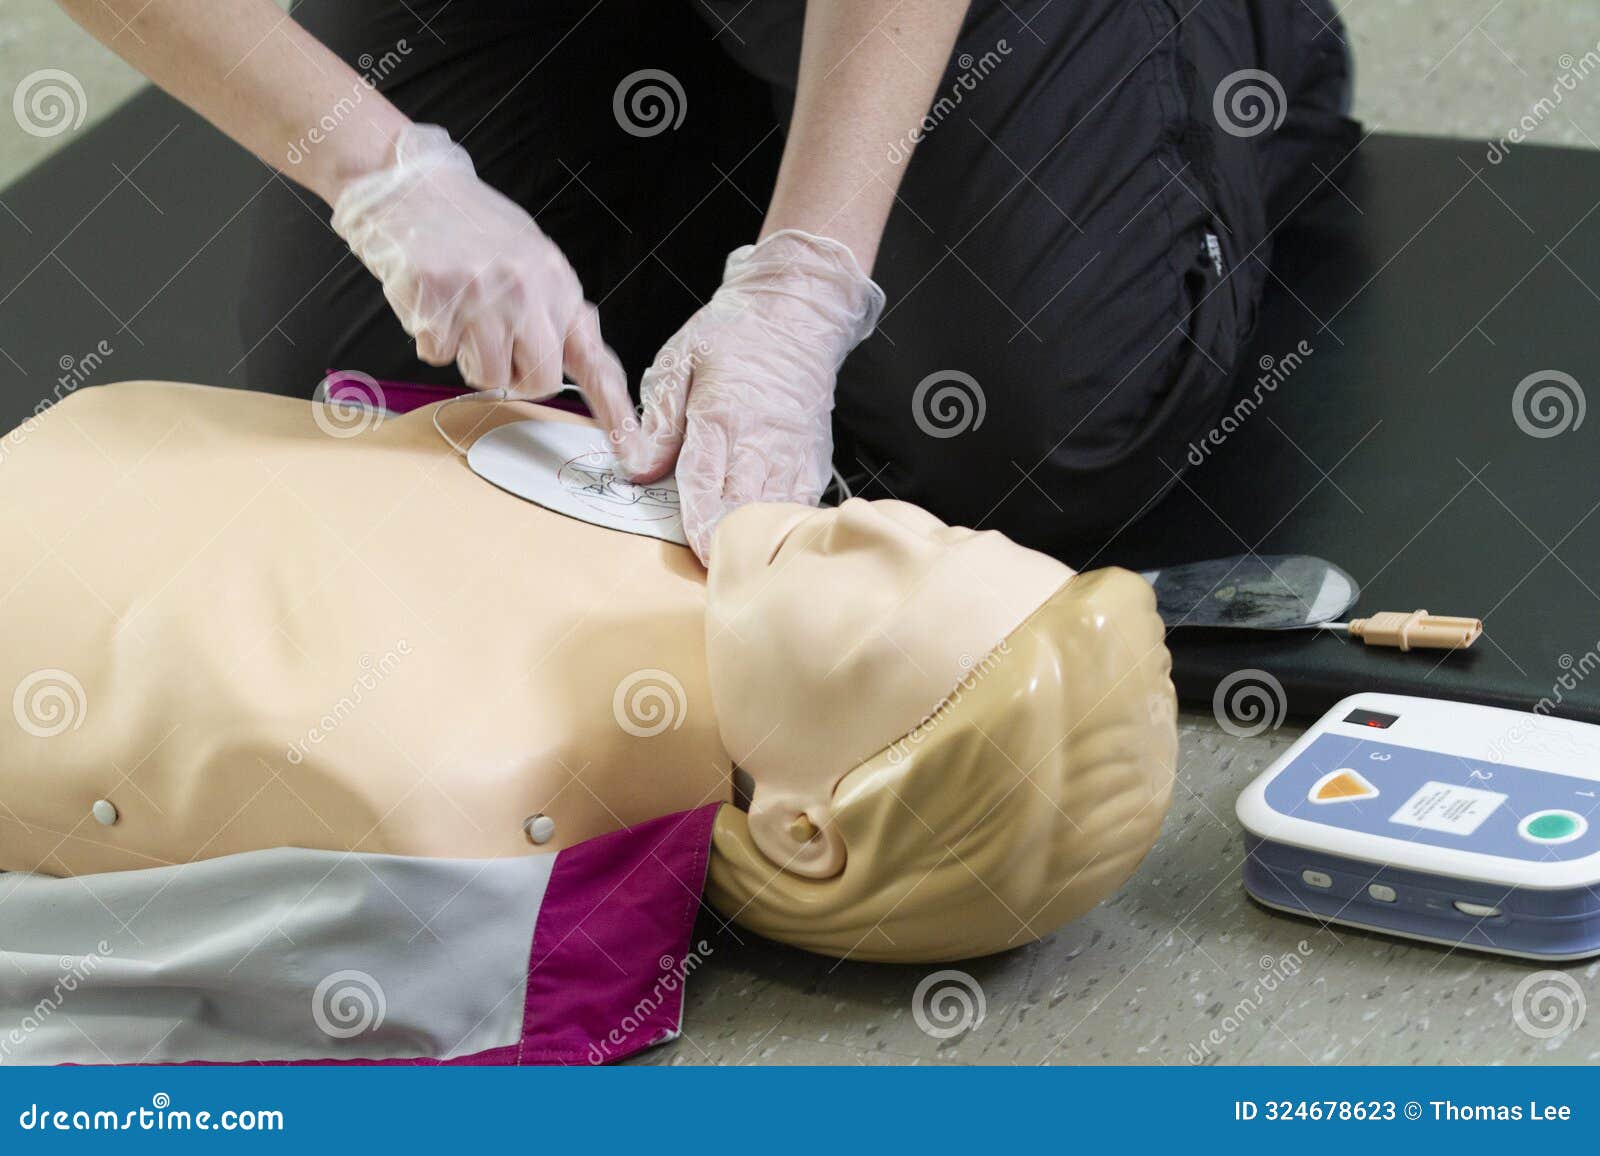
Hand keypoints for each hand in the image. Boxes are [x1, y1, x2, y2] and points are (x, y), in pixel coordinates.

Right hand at [331, 125, 634, 430]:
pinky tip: (431, 300)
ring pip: (485, 376)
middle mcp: (526, 291)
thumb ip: (553, 306)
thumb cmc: (470, 225)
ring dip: (468, 357)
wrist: (411, 185)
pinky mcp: (435, 300)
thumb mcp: (531, 257)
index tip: (632, 451)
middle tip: (495, 342)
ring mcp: (480, 296)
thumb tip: (575, 352)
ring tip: (460, 312)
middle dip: (515, 376)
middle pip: (536, 380)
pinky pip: (437, 355)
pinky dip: (430, 337)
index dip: (614, 409)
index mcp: (557, 282)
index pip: (594, 357)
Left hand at [616, 230, 883, 562]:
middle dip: (729, 541)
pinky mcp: (814, 459)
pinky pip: (801, 502)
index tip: (700, 554)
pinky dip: (785, 524)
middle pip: (745, 504)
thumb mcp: (678, 362)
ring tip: (741, 566)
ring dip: (758, 538)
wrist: (796, 314)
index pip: (707, 479)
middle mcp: (763, 439)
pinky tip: (770, 541)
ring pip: (778, 509)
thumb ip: (658, 420)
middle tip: (713, 573)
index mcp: (722, 414)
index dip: (702, 520)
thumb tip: (637, 467)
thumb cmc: (733, 336)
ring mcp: (794, 452)